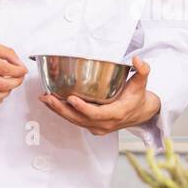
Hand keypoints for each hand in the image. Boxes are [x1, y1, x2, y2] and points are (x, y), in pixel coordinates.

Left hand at [40, 56, 160, 136]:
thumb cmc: (138, 98)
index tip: (71, 98)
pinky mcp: (92, 126)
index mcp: (116, 113)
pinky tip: (52, 103)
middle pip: (79, 119)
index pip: (97, 114)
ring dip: (58, 111)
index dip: (83, 108)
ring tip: (45, 99)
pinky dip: (63, 112)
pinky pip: (75, 121)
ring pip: (74, 121)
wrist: (140, 113)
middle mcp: (105, 123)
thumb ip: (142, 70)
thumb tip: (137, 60)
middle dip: (62, 109)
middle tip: (48, 98)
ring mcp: (98, 127)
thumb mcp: (142, 83)